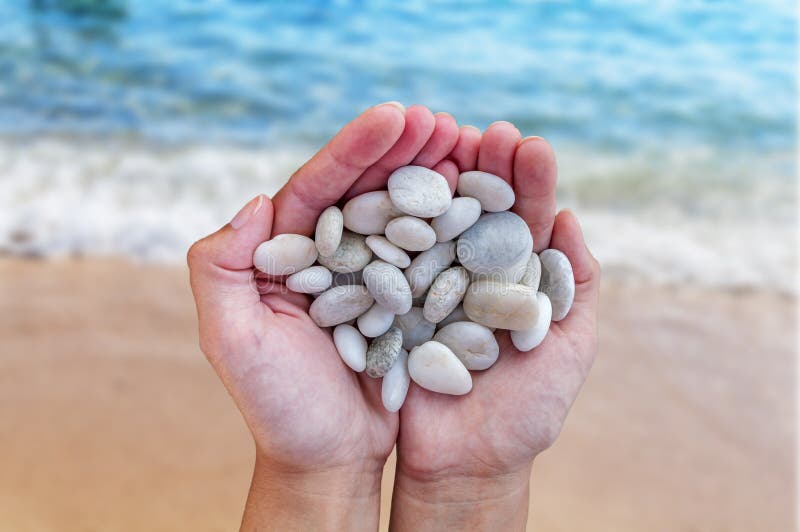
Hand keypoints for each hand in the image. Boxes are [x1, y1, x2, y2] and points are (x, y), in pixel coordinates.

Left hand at [187, 103, 459, 530]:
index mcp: (284, 253)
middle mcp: (329, 254)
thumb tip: (257, 203)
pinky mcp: (405, 300)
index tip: (396, 114)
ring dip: (433, 175)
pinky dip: (452, 223)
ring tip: (468, 144)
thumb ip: (222, 268)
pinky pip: (430, 253)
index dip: (355, 148)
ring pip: (402, 212)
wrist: (329, 458)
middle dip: (402, 150)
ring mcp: (370, 274)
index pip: (320, 186)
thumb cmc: (277, 406)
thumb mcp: (231, 339)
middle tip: (442, 120)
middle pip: (366, 188)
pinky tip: (480, 197)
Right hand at [391, 123, 600, 530]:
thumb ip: (577, 284)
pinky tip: (394, 186)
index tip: (529, 145)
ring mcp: (428, 285)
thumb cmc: (527, 413)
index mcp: (514, 277)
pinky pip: (391, 260)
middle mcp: (470, 272)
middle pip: (477, 209)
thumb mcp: (571, 346)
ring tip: (442, 142)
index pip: (523, 218)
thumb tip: (569, 215)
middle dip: (484, 169)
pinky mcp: (390, 304)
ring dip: (439, 182)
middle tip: (485, 132)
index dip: (527, 181)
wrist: (465, 463)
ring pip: (434, 223)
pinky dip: (393, 223)